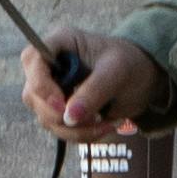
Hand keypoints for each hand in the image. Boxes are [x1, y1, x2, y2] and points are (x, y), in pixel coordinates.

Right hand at [21, 34, 172, 148]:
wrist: (144, 79)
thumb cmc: (130, 64)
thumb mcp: (116, 73)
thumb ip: (93, 91)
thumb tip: (69, 117)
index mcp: (60, 43)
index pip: (32, 59)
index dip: (40, 84)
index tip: (61, 107)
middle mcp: (50, 65)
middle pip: (33, 94)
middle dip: (60, 115)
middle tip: (93, 119)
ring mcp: (53, 89)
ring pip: (45, 117)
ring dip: (74, 129)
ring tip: (106, 125)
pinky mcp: (61, 110)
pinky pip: (59, 129)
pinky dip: (80, 134)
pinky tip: (104, 127)